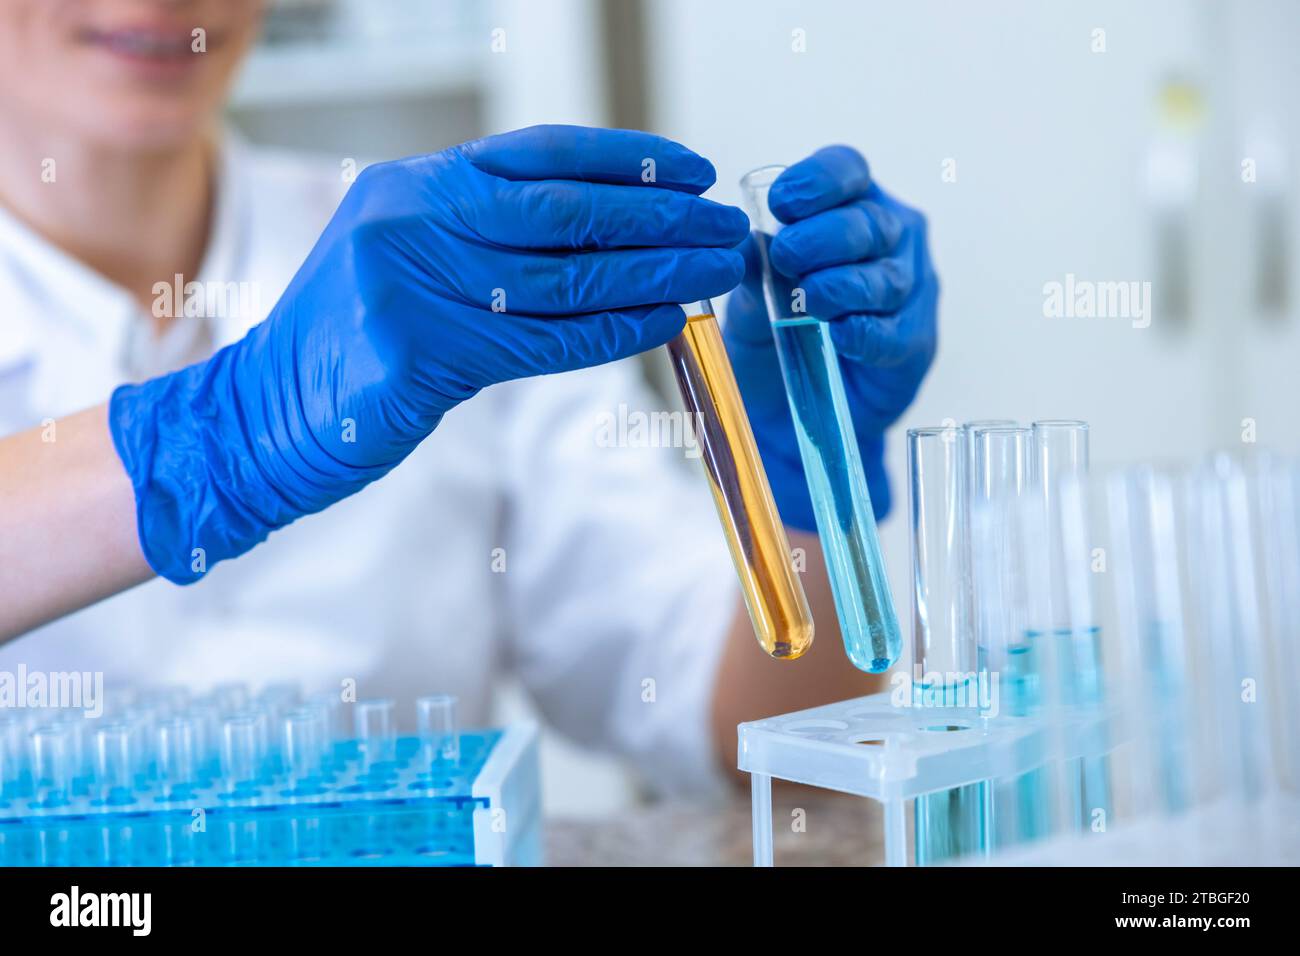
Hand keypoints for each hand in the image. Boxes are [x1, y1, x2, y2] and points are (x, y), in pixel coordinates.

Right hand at [110, 125, 747, 582]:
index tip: (691, 172)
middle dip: (659, 219)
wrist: (263, 413)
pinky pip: (543, 341)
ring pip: (565, 276)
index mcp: (410, 185)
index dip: (625, 160)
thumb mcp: (404, 259)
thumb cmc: (348, 342)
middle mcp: (410, 219)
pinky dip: (612, 332)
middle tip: (728, 229)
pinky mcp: (419, 353)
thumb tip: (600, 233)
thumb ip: (483, 237)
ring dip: (655, 275)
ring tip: (717, 272)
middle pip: (564, 211)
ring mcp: (411, 283)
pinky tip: (663, 323)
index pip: (539, 154)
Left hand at [726, 145, 937, 527]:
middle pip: (868, 222)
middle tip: (787, 255)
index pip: (846, 170)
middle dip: (825, 236)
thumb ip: (748, 264)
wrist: (784, 409)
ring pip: (885, 278)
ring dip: (844, 286)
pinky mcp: (914, 344)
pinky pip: (893, 333)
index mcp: (848, 205)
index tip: (782, 203)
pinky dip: (865, 333)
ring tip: (810, 300)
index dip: (819, 181)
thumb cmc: (770, 333)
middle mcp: (890, 238)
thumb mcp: (748, 293)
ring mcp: (910, 290)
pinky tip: (841, 335)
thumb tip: (733, 240)